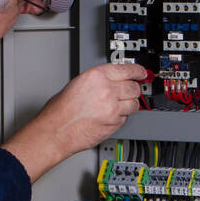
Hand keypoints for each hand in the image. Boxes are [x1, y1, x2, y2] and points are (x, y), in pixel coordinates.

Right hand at [2, 62, 146, 182]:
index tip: (142, 73)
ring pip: (134, 103)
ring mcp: (113, 108)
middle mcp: (107, 90)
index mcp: (97, 76)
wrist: (57, 130)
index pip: (127, 69)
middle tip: (131, 90)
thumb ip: (98, 80)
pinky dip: (122, 116)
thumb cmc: (60, 110)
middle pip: (134, 87)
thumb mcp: (78, 83)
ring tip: (119, 106)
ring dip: (130, 104)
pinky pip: (126, 117)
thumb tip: (112, 80)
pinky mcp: (115, 123)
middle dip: (134, 89)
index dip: (138, 71)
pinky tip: (110, 116)